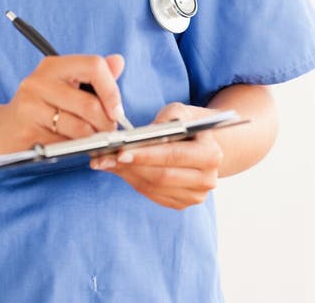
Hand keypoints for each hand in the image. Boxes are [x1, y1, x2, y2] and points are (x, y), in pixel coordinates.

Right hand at [0, 53, 125, 151]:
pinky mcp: (26, 128)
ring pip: (80, 128)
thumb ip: (94, 76)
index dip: (112, 90)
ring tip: (93, 143)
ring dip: (93, 141)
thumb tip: (119, 61)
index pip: (94, 66)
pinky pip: (64, 144)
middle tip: (109, 134)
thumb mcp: (65, 87)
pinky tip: (72, 148)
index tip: (117, 111)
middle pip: (90, 104)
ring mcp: (31, 104)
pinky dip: (74, 150)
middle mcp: (40, 80)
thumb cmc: (40, 109)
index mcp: (54, 65)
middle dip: (106, 125)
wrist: (1, 130)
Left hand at [90, 101, 223, 210]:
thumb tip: (134, 138)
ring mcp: (195, 195)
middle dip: (130, 166)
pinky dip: (132, 181)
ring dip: (126, 174)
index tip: (120, 151)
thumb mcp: (178, 112)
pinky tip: (117, 168)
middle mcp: (207, 179)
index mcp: (211, 154)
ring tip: (103, 161)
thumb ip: (161, 121)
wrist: (204, 143)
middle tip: (103, 157)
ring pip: (153, 187)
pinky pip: (152, 194)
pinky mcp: (182, 203)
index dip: (146, 155)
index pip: (173, 156)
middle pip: (161, 176)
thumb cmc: (186, 124)